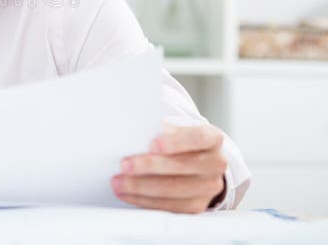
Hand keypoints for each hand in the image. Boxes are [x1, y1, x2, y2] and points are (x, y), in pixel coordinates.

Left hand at [111, 124, 227, 213]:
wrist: (201, 162)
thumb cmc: (182, 140)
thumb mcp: (179, 127)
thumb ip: (165, 128)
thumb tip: (138, 131)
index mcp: (212, 138)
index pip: (197, 138)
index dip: (176, 142)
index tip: (152, 145)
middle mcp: (215, 163)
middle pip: (182, 166)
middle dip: (149, 166)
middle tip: (125, 165)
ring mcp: (209, 187)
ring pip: (175, 190)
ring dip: (142, 187)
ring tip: (119, 182)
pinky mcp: (197, 205)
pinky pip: (170, 206)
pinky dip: (145, 201)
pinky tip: (128, 194)